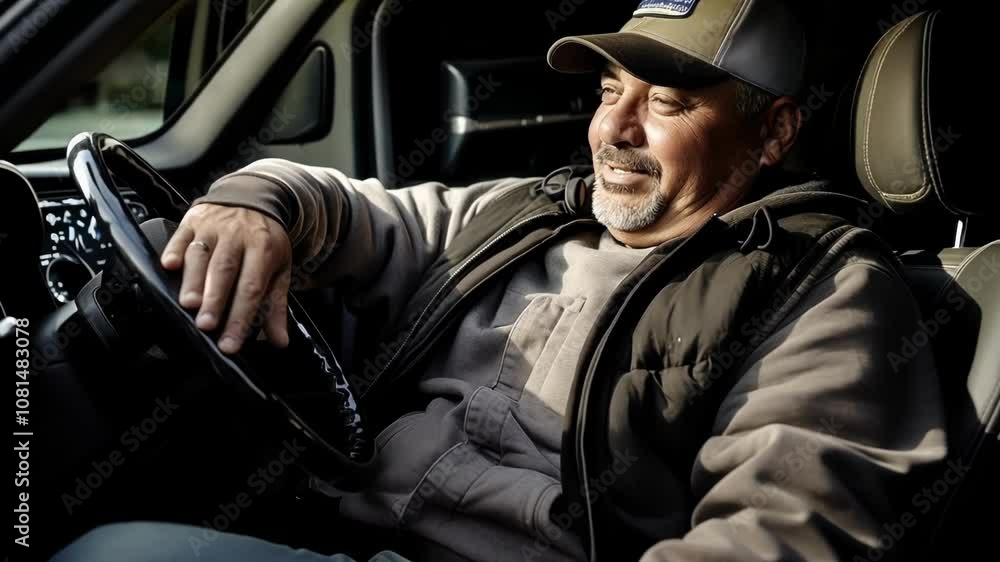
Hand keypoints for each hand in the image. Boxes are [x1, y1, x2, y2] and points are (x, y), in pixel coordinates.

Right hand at [160, 204, 292, 353]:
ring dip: (193, 280)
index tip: (229, 343)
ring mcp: (213, 226)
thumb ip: (276, 306)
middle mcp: (238, 236)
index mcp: (263, 249)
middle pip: (225, 270)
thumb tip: (279, 341)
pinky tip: (168, 266)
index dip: (240, 317)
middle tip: (206, 325)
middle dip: (214, 299)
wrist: (254, 196)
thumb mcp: (279, 268)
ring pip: (201, 254)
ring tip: (188, 304)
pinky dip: (173, 250)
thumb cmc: (265, 240)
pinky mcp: (192, 219)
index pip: (251, 288)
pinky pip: (181, 235)